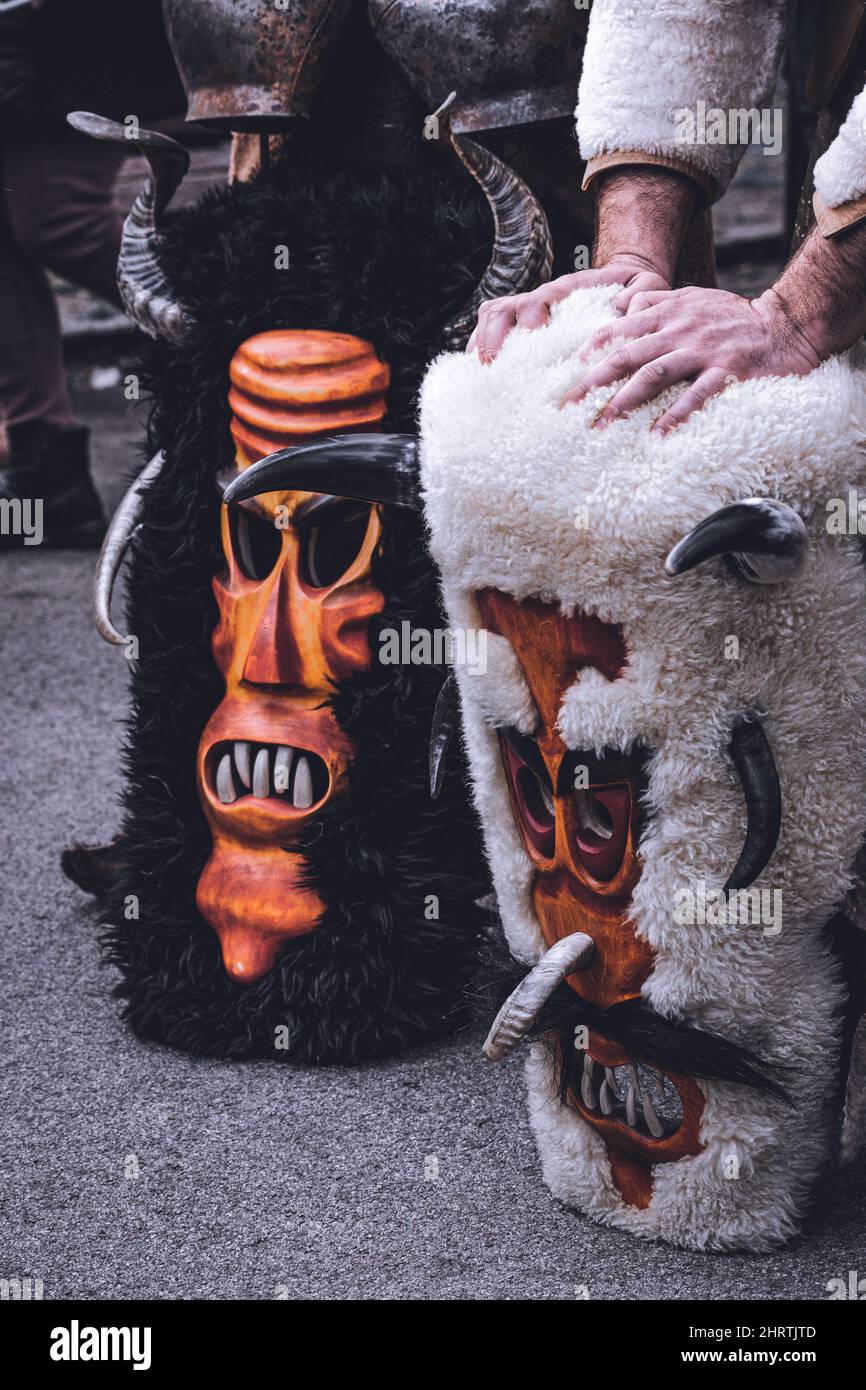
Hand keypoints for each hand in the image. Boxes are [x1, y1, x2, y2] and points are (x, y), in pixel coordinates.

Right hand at [466, 255, 670, 362]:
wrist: (625, 284)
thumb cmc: (635, 289)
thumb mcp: (647, 285)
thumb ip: (642, 294)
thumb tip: (629, 309)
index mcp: (566, 290)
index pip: (540, 298)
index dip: (532, 317)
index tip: (533, 337)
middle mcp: (540, 299)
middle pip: (502, 308)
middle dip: (493, 336)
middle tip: (492, 367)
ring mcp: (528, 312)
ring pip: (491, 317)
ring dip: (480, 344)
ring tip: (479, 375)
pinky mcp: (522, 327)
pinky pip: (491, 333)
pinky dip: (480, 351)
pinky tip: (479, 376)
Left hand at [566, 286, 821, 432]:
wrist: (785, 325)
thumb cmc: (733, 317)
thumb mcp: (692, 297)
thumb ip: (656, 300)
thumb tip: (619, 306)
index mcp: (669, 312)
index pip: (619, 328)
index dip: (590, 349)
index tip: (566, 371)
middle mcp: (680, 329)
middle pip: (626, 355)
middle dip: (593, 382)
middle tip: (568, 406)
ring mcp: (702, 351)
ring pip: (653, 374)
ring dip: (624, 402)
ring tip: (602, 425)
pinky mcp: (726, 372)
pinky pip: (695, 397)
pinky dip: (674, 417)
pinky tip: (656, 437)